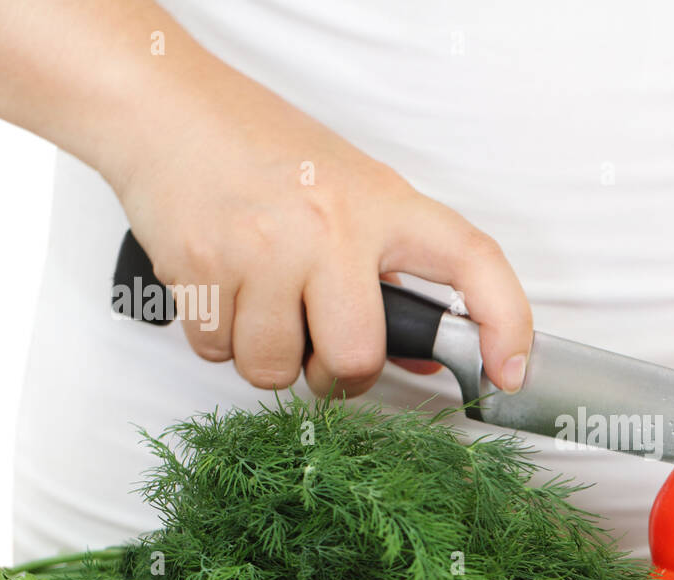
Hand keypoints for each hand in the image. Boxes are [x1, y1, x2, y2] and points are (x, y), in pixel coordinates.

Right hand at [110, 77, 530, 397]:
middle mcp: (330, 227)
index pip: (472, 261)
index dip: (505, 322)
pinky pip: (219, 355)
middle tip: (324, 354)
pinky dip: (220, 342)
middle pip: (356, 357)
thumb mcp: (350, 192)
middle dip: (338, 377)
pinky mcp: (202, 270)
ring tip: (263, 308)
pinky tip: (224, 294)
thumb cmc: (261, 150)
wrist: (164, 109)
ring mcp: (264, 250)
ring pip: (276, 369)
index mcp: (382, 204)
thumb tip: (423, 356)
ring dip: (270, 360)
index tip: (509, 370)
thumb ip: (390, 270)